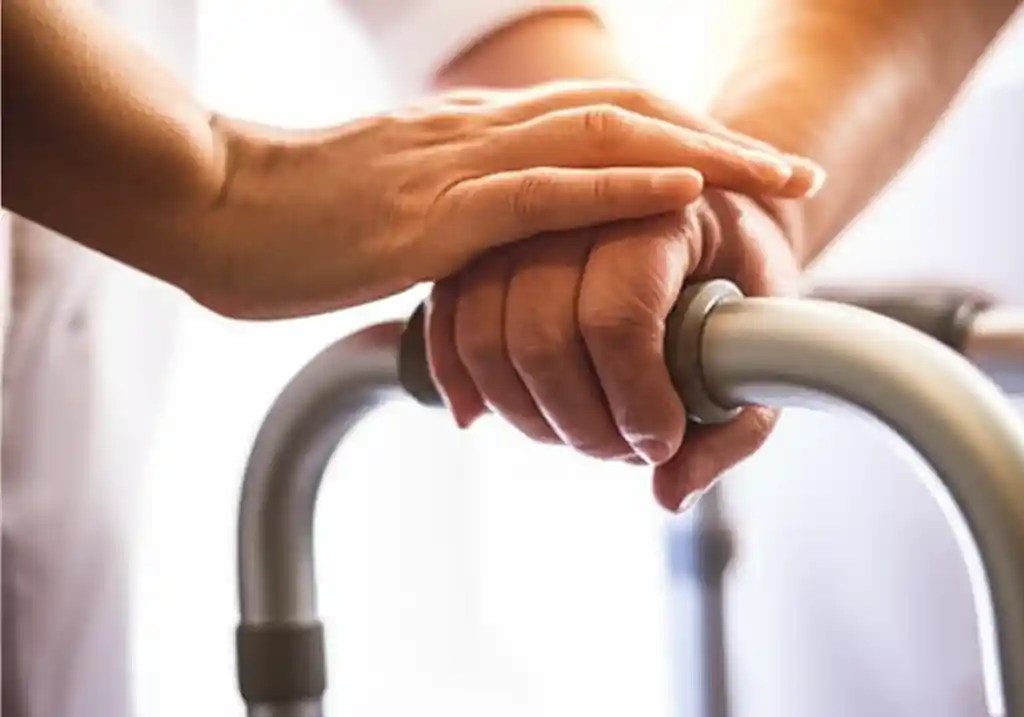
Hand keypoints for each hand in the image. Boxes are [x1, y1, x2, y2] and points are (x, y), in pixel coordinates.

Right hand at [190, 81, 818, 318]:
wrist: (204, 208)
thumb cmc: (291, 224)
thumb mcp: (394, 219)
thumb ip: (454, 232)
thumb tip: (494, 271)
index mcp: (478, 139)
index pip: (600, 120)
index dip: (682, 136)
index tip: (746, 164)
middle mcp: (484, 136)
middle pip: (627, 117)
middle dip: (721, 141)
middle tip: (795, 172)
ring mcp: (462, 167)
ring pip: (606, 140)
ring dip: (703, 155)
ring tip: (778, 178)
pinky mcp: (435, 213)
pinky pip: (546, 193)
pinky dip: (623, 188)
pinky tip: (682, 194)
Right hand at [427, 190, 802, 510]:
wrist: (717, 217)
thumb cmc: (744, 280)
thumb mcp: (769, 346)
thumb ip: (734, 427)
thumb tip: (669, 493)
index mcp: (664, 213)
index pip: (618, 316)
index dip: (635, 400)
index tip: (662, 442)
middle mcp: (584, 205)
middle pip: (541, 334)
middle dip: (581, 422)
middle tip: (624, 451)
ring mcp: (525, 224)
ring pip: (485, 335)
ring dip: (527, 415)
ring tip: (581, 436)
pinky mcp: (485, 247)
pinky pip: (448, 321)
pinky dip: (461, 381)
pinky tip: (484, 419)